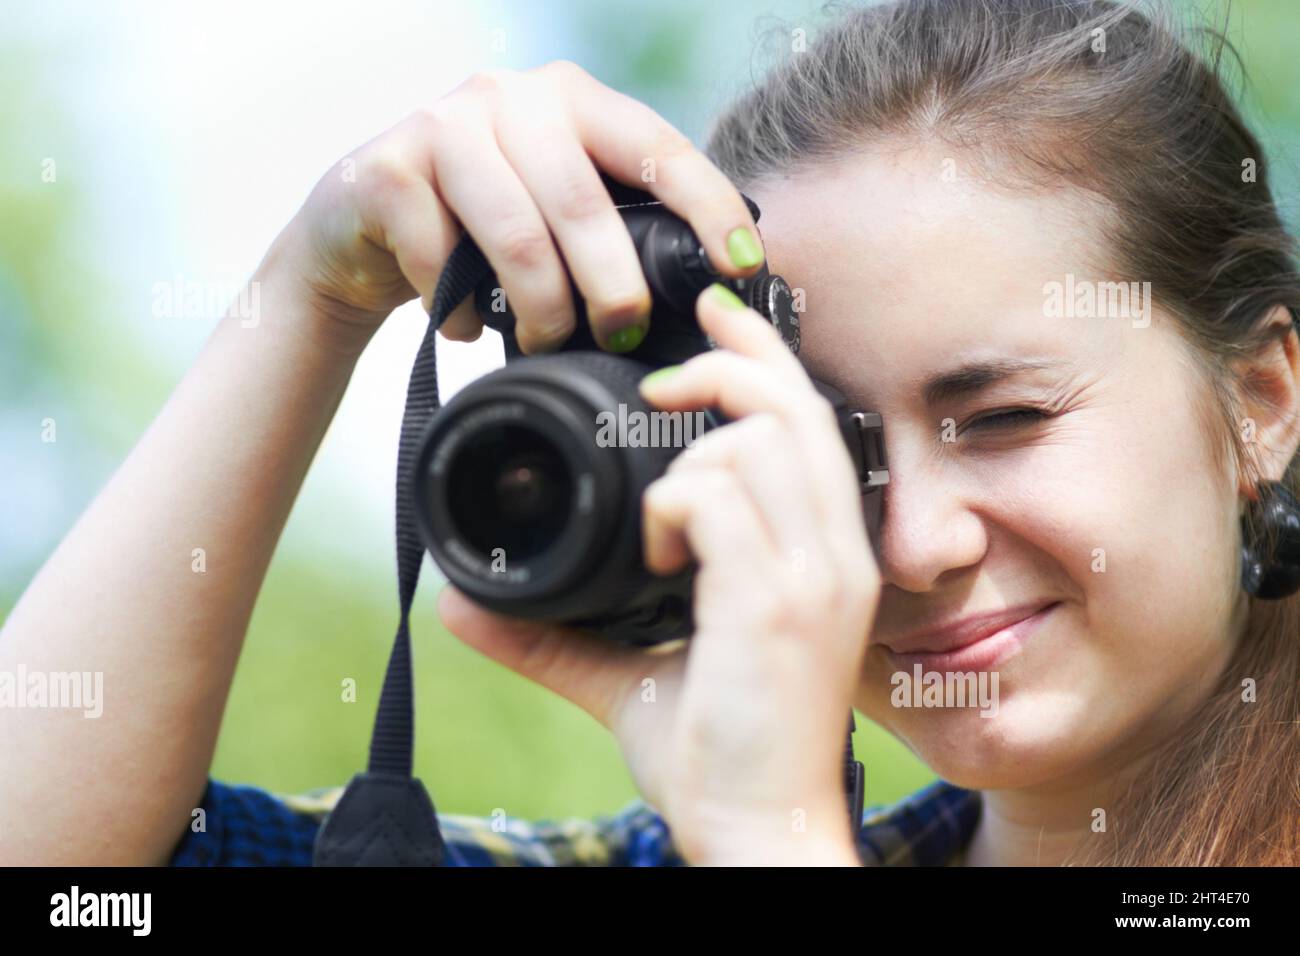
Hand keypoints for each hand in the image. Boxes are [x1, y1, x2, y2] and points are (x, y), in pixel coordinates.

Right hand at [269, 60, 764, 356]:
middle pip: (584, 202)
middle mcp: (511, 96)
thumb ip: (613, 221)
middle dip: (614, 287)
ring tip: (545, 343)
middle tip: (620, 336)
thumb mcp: (553, 206)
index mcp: (572, 99)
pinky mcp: (386, 168)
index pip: (657, 146)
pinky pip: (440, 258)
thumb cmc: (477, 225)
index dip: (707, 205)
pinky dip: (460, 311)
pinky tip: (465, 326)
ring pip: (517, 235)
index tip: (742, 265)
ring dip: (540, 310)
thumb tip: (703, 287)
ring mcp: (444, 126)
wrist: (356, 226)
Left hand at [437, 283, 879, 865]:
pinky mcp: (775, 603)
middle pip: (791, 408)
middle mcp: (833, 555)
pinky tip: (657, 556)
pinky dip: (670, 509)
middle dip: (724, 366)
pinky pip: (716, 499)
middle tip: (660, 381)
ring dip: (684, 462)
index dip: (765, 355)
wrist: (760, 831)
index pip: (809, 422)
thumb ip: (553, 636)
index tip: (718, 313)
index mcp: (823, 557)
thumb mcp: (632, 680)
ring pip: (750, 443)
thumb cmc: (722, 755)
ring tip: (656, 525)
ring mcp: (812, 576)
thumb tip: (460, 608)